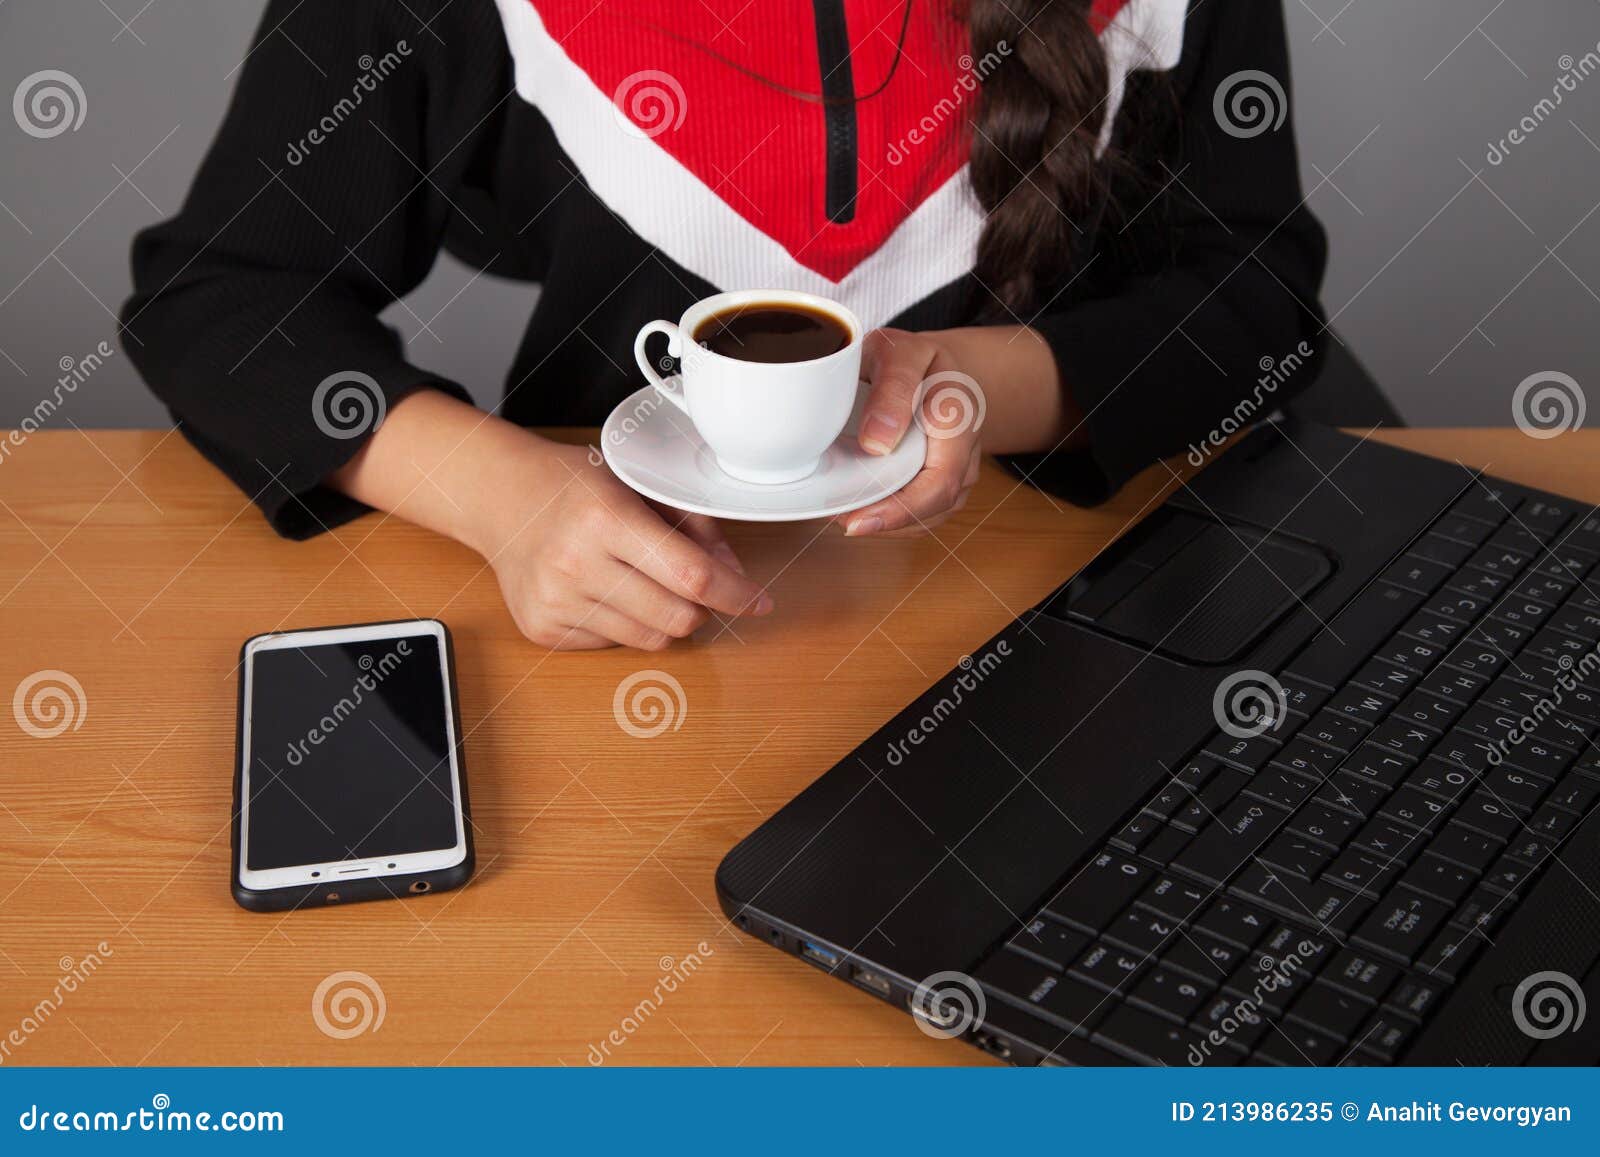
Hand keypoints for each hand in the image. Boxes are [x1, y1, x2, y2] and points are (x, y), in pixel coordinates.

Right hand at [482, 442, 771, 649]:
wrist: (500, 498)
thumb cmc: (574, 486)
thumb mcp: (637, 483)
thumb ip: (694, 527)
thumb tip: (734, 577)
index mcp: (606, 517)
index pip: (691, 575)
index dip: (736, 594)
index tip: (759, 601)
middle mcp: (575, 562)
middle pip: (677, 618)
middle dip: (700, 607)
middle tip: (691, 584)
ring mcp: (555, 601)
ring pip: (650, 639)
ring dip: (664, 618)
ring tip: (641, 581)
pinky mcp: (541, 628)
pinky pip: (613, 645)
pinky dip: (624, 624)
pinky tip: (602, 589)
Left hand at [837, 328, 982, 536]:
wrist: (932, 365)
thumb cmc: (912, 358)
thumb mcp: (899, 352)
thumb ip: (891, 389)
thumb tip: (876, 443)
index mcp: (960, 417)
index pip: (941, 479)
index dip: (901, 508)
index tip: (858, 519)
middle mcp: (966, 452)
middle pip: (934, 506)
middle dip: (886, 522)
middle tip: (841, 522)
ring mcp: (958, 471)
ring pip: (928, 516)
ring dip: (886, 523)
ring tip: (844, 514)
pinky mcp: (942, 483)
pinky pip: (922, 513)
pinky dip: (890, 517)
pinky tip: (859, 509)